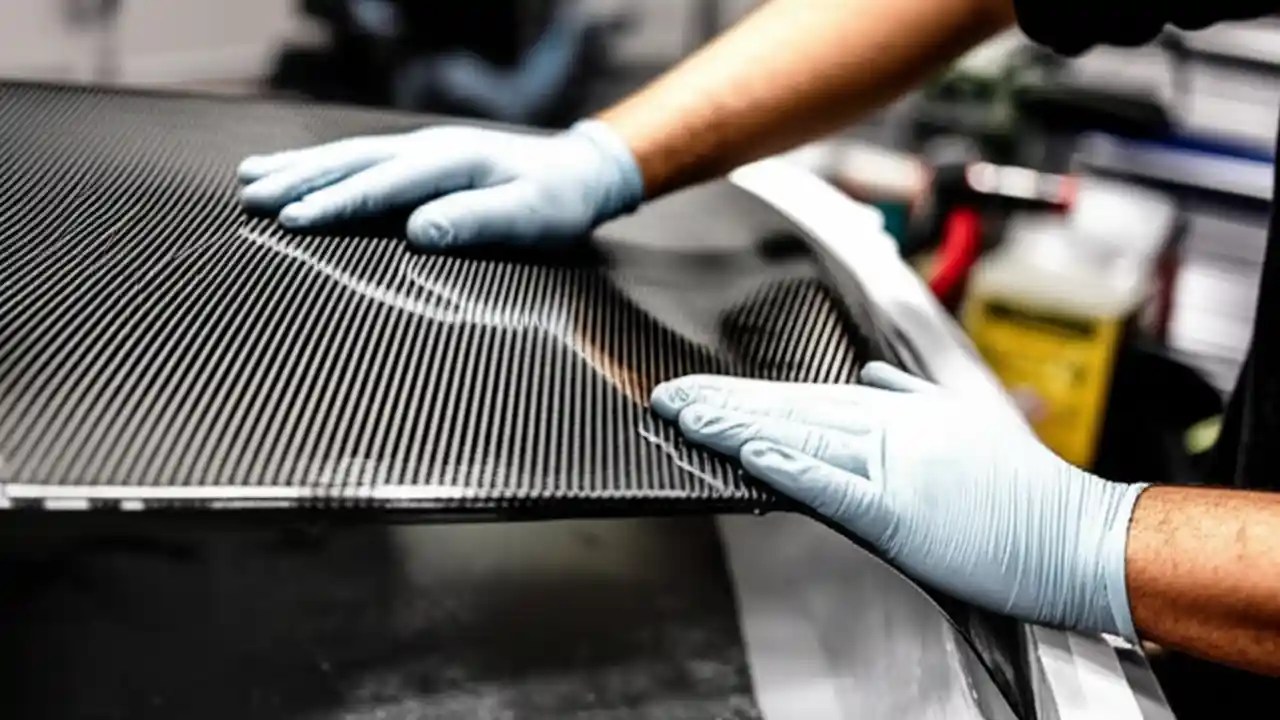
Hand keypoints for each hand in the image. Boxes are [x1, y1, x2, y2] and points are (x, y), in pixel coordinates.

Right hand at [237, 121, 643, 248]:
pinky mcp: (421, 160)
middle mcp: (430, 147)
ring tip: (248, 178)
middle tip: (249, 199)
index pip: (384, 184)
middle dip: (300, 181)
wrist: (580, 172)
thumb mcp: (533, 217)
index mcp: (453, 160)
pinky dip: (322, 165)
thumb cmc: (559, 203)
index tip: (294, 221)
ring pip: (349, 155)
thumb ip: (479, 222)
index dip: (338, 204)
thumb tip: (418, 233)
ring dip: (300, 168)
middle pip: (353, 162)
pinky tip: (293, 171)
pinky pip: (361, 159)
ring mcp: (423, 148)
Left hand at [651, 362, 1147, 638]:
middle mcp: (891, 430)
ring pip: (801, 437)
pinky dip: (790, 467)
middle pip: (790, 408)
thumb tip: (874, 376)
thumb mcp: (965, 422)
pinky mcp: (902, 512)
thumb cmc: (1022, 489)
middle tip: (665, 396)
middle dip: (722, 403)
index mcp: (900, 413)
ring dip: (738, 426)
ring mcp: (896, 467)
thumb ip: (912, 397)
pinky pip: (834, 487)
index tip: (697, 391)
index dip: (743, 393)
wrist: (1075, 534)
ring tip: (686, 416)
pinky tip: (750, 452)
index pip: (803, 395)